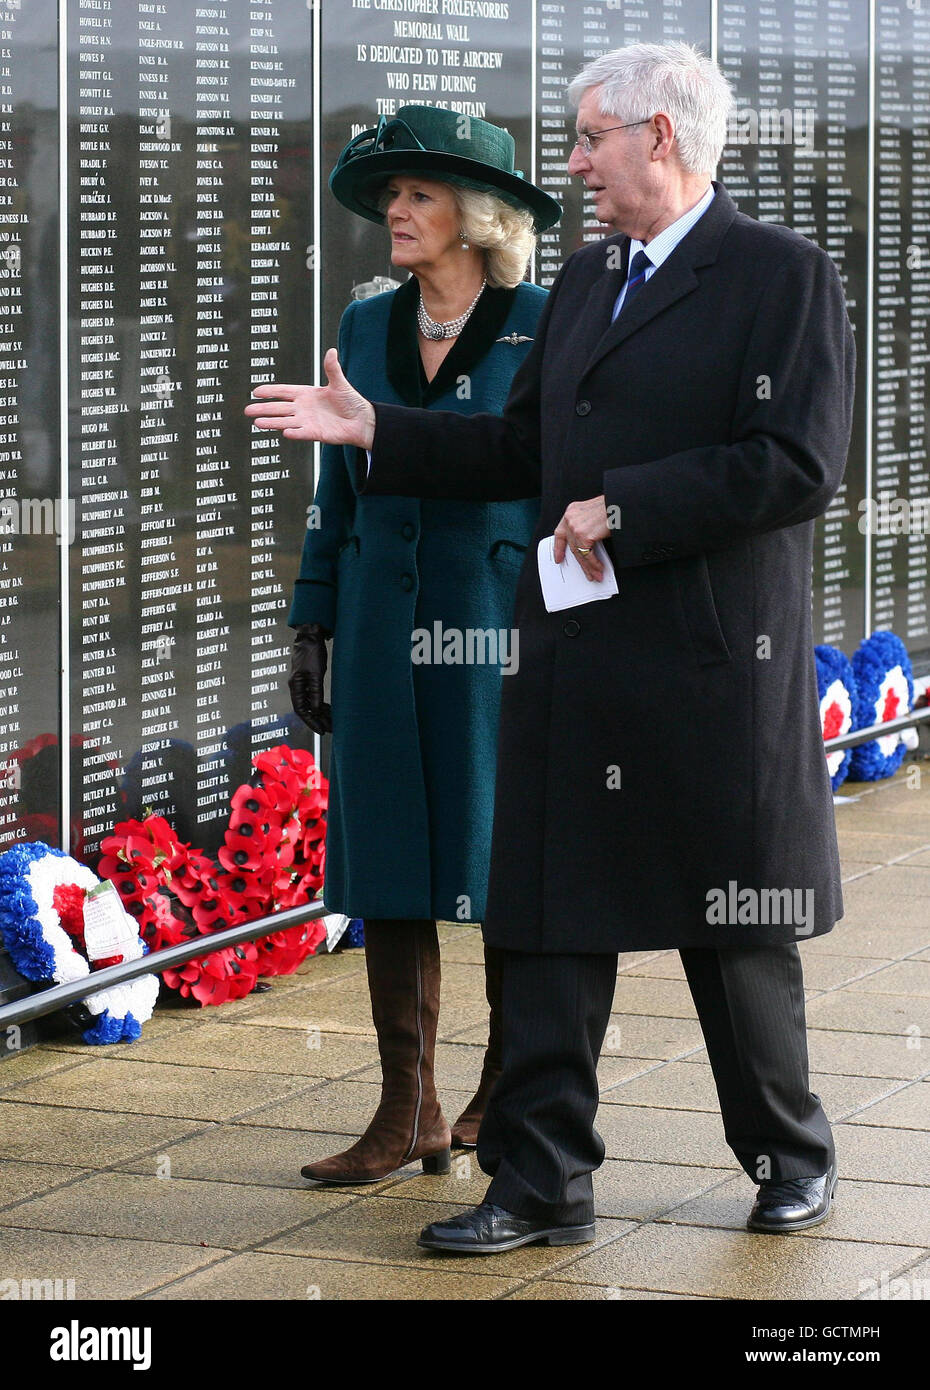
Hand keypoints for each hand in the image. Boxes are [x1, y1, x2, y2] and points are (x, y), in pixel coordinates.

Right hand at [245, 349, 375, 448]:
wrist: (361, 421)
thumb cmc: (351, 402)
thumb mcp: (340, 383)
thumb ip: (332, 369)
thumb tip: (332, 351)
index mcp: (306, 394)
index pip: (284, 392)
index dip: (270, 391)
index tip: (256, 391)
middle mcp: (303, 408)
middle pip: (279, 408)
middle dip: (263, 408)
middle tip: (248, 410)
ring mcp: (307, 422)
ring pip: (285, 422)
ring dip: (272, 422)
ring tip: (258, 423)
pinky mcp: (315, 433)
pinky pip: (302, 433)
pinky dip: (294, 433)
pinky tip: (284, 432)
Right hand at [289, 623, 332, 734]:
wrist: (310, 636)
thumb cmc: (312, 652)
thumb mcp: (316, 674)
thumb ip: (316, 692)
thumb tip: (317, 710)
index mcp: (296, 686)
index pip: (302, 710)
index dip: (311, 722)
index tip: (322, 731)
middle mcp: (297, 686)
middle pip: (306, 709)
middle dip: (318, 720)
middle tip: (330, 728)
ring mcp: (302, 683)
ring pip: (310, 704)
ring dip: (320, 713)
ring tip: (332, 721)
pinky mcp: (308, 680)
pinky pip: (313, 697)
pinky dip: (321, 704)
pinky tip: (329, 709)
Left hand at [553, 496, 609, 580]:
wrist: (621, 503)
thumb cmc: (612, 507)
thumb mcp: (592, 514)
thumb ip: (585, 526)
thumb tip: (586, 546)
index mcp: (571, 511)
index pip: (560, 532)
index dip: (558, 548)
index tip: (558, 559)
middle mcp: (570, 518)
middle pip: (572, 546)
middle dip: (581, 563)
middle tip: (587, 573)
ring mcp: (575, 527)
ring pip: (579, 553)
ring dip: (589, 567)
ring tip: (595, 575)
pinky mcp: (583, 535)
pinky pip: (587, 555)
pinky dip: (594, 564)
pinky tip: (599, 569)